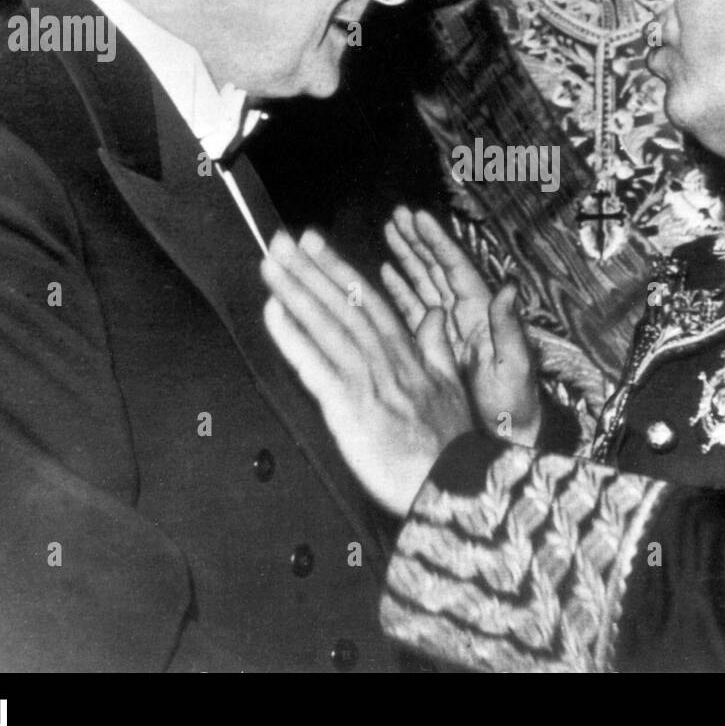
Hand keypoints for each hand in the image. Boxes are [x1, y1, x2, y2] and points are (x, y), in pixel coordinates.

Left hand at [260, 228, 471, 515]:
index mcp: (407, 353)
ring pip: (327, 325)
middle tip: (282, 241)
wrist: (453, 484)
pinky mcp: (348, 407)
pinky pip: (315, 365)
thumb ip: (437, 346)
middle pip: (342, 305)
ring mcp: (366, 381)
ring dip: (296, 291)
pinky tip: (274, 313)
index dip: (338, 270)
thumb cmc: (451, 444)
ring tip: (271, 265)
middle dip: (310, 270)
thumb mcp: (452, 385)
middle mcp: (385, 359)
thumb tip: (433, 313)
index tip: (315, 244)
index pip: (367, 301)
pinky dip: (293, 336)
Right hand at [383, 207, 539, 445]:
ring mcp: (448, 331)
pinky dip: (399, 292)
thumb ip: (508, 326)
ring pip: (423, 286)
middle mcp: (464, 317)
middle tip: (396, 216)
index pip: (455, 269)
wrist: (503, 437)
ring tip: (388, 234)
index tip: (419, 218)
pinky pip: (413, 313)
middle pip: (436, 270)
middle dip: (417, 242)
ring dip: (406, 260)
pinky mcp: (434, 348)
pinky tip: (384, 275)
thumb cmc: (512, 406)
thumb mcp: (514, 366)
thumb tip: (508, 287)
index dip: (437, 242)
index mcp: (482, 315)